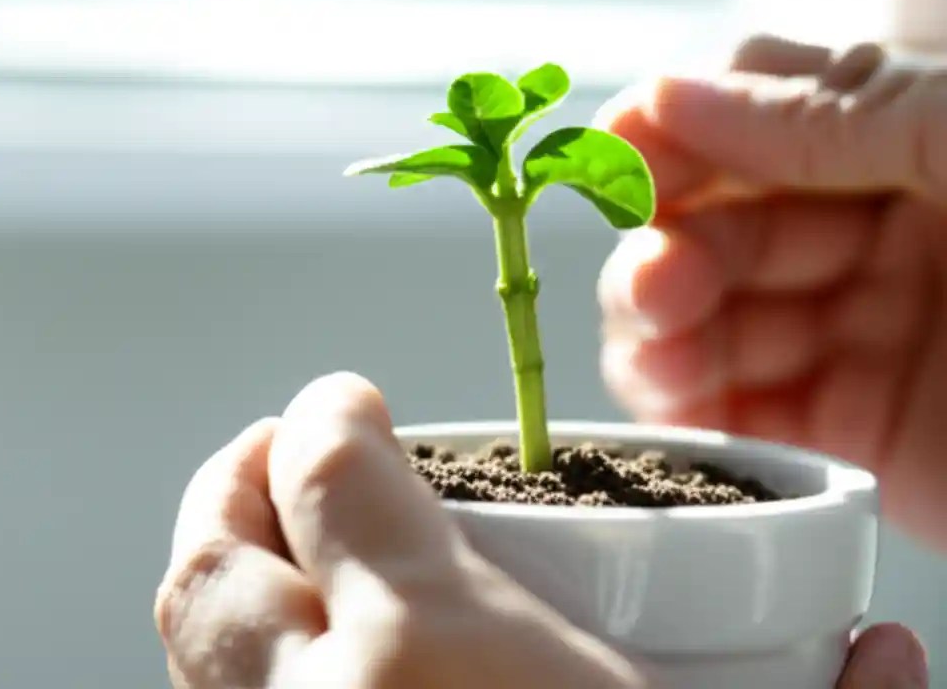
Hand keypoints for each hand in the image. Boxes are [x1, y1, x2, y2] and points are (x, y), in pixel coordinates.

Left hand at [155, 372, 925, 686]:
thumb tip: (883, 654)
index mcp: (430, 658)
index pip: (327, 471)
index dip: (326, 417)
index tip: (347, 405)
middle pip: (210, 559)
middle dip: (233, 485)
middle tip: (282, 458)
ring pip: (189, 656)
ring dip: (221, 587)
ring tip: (275, 558)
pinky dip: (235, 688)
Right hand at [595, 34, 946, 551]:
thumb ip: (829, 116)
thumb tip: (674, 93)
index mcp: (920, 136)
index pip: (759, 114)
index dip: (677, 131)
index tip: (616, 155)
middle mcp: (885, 227)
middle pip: (722, 222)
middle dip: (668, 242)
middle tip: (656, 272)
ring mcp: (869, 329)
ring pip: (716, 316)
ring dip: (662, 328)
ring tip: (662, 341)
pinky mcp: (862, 431)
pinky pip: (748, 411)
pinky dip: (693, 409)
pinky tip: (676, 400)